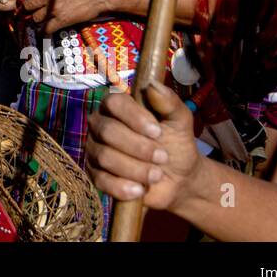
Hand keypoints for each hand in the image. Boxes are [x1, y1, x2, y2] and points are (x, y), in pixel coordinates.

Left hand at [19, 0, 119, 32]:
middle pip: (27, 5)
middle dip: (29, 8)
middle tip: (33, 10)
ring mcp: (54, 9)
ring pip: (34, 18)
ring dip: (36, 20)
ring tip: (41, 19)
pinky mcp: (62, 21)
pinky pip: (44, 30)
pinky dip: (43, 31)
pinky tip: (45, 30)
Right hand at [85, 83, 203, 210]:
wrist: (179, 178)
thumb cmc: (176, 144)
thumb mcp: (180, 121)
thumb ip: (169, 102)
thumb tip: (152, 85)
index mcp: (118, 107)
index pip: (114, 103)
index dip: (134, 117)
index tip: (158, 132)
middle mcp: (101, 125)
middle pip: (108, 131)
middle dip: (138, 147)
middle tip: (162, 157)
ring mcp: (96, 150)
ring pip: (105, 156)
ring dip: (135, 168)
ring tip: (156, 175)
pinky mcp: (96, 175)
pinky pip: (101, 180)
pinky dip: (122, 187)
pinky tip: (140, 190)